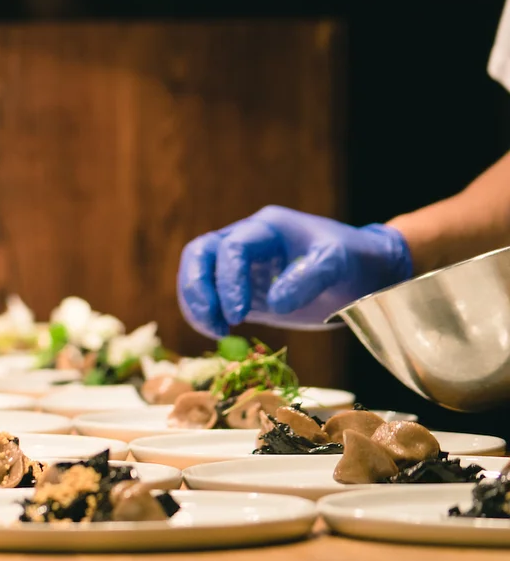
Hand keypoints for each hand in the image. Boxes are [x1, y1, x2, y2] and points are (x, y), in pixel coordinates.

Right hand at [176, 205, 412, 338]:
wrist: (365, 270)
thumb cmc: (354, 260)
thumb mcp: (339, 262)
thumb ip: (308, 278)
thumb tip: (274, 304)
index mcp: (267, 228)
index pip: (232, 247)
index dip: (229, 280)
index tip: (240, 315)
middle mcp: (245, 240)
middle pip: (199, 253)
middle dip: (197, 287)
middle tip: (214, 320)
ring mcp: (240, 264)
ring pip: (197, 273)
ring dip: (196, 302)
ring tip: (217, 331)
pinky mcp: (241, 288)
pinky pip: (210, 296)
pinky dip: (205, 313)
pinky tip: (220, 332)